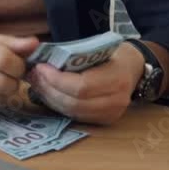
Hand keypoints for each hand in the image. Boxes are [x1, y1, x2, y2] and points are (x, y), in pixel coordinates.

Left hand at [27, 42, 145, 124]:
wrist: (134, 68)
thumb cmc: (112, 54)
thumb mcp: (97, 48)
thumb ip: (73, 56)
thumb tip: (41, 57)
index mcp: (116, 79)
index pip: (81, 87)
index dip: (57, 80)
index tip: (41, 68)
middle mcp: (116, 101)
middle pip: (74, 102)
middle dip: (50, 89)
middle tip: (34, 76)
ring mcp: (112, 114)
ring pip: (73, 112)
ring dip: (51, 99)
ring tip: (38, 84)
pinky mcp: (105, 121)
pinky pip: (76, 116)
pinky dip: (59, 105)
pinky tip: (49, 93)